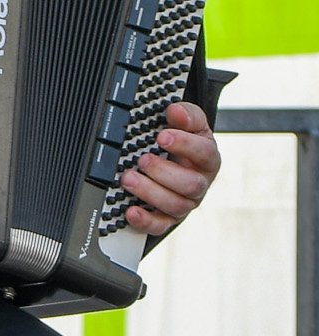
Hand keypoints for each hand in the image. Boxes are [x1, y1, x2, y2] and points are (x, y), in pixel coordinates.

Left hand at [121, 102, 219, 235]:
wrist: (178, 159)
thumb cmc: (183, 141)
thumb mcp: (189, 124)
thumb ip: (186, 115)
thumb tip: (176, 111)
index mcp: (207, 159)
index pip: (204, 154)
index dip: (185, 145)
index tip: (162, 136)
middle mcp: (199, 183)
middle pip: (191, 184)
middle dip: (164, 172)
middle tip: (143, 159)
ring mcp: (185, 202)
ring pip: (175, 205)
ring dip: (150, 192)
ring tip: (128, 178)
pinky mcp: (168, 217)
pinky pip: (160, 225)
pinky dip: (146, 221)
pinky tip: (131, 211)